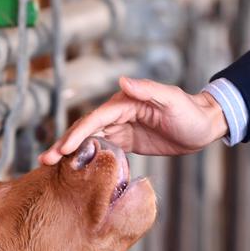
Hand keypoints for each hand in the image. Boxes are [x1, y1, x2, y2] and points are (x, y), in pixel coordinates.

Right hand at [38, 76, 228, 164]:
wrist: (204, 126)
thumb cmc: (190, 111)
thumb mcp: (171, 99)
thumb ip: (147, 90)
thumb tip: (122, 81)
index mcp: (125, 102)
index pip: (95, 119)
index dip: (78, 134)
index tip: (64, 149)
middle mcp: (118, 114)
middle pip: (85, 130)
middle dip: (64, 145)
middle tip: (45, 161)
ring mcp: (120, 128)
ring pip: (88, 141)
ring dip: (68, 153)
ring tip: (48, 166)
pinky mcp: (125, 142)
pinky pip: (100, 150)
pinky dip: (84, 159)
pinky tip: (71, 169)